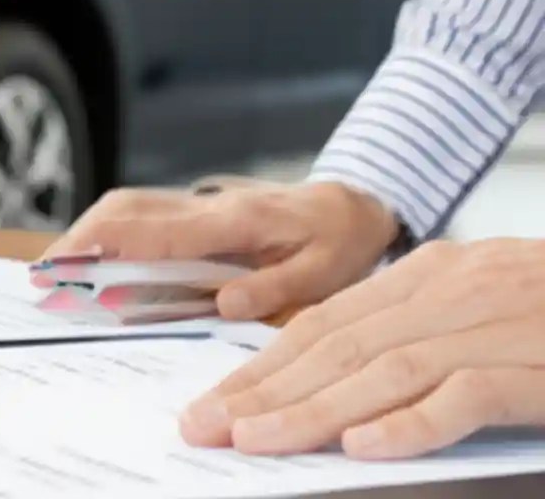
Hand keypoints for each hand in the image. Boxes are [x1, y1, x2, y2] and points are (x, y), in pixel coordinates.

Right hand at [41, 179, 400, 320]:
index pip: (157, 231)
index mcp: (236, 222)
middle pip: (126, 210)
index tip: (64, 265)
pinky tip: (90, 260)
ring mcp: (196, 204)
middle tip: (41, 276)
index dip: (106, 246)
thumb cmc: (337, 243)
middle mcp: (207, 206)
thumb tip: (222, 304)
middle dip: (78, 238)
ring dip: (86, 233)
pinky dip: (107, 233)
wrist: (350, 204)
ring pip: (127, 207)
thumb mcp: (325, 274)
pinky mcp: (192, 211)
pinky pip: (140, 215)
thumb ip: (274, 289)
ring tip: (53, 271)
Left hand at [180, 239, 544, 459]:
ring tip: (258, 441)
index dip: (263, 363)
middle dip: (265, 390)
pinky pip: (469, 392)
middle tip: (208, 428)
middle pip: (341, 344)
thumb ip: (413, 336)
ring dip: (314, 409)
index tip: (213, 401)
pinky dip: (412, 421)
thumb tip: (334, 387)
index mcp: (434, 273)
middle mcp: (457, 288)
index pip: (326, 322)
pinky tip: (363, 444)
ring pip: (387, 367)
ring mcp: (501, 322)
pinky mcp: (544, 362)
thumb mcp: (476, 311)